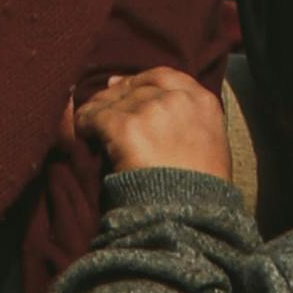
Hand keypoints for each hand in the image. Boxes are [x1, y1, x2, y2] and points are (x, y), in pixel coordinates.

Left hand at [79, 66, 233, 179]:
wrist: (188, 216)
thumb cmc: (201, 192)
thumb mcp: (211, 147)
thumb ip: (192, 122)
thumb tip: (161, 111)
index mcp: (203, 101)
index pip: (164, 75)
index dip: (139, 80)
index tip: (123, 86)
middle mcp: (177, 99)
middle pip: (136, 87)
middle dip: (117, 96)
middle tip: (101, 107)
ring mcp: (151, 110)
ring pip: (114, 101)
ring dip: (99, 110)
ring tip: (88, 122)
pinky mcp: (126, 126)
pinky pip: (96, 116)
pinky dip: (85, 122)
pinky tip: (81, 131)